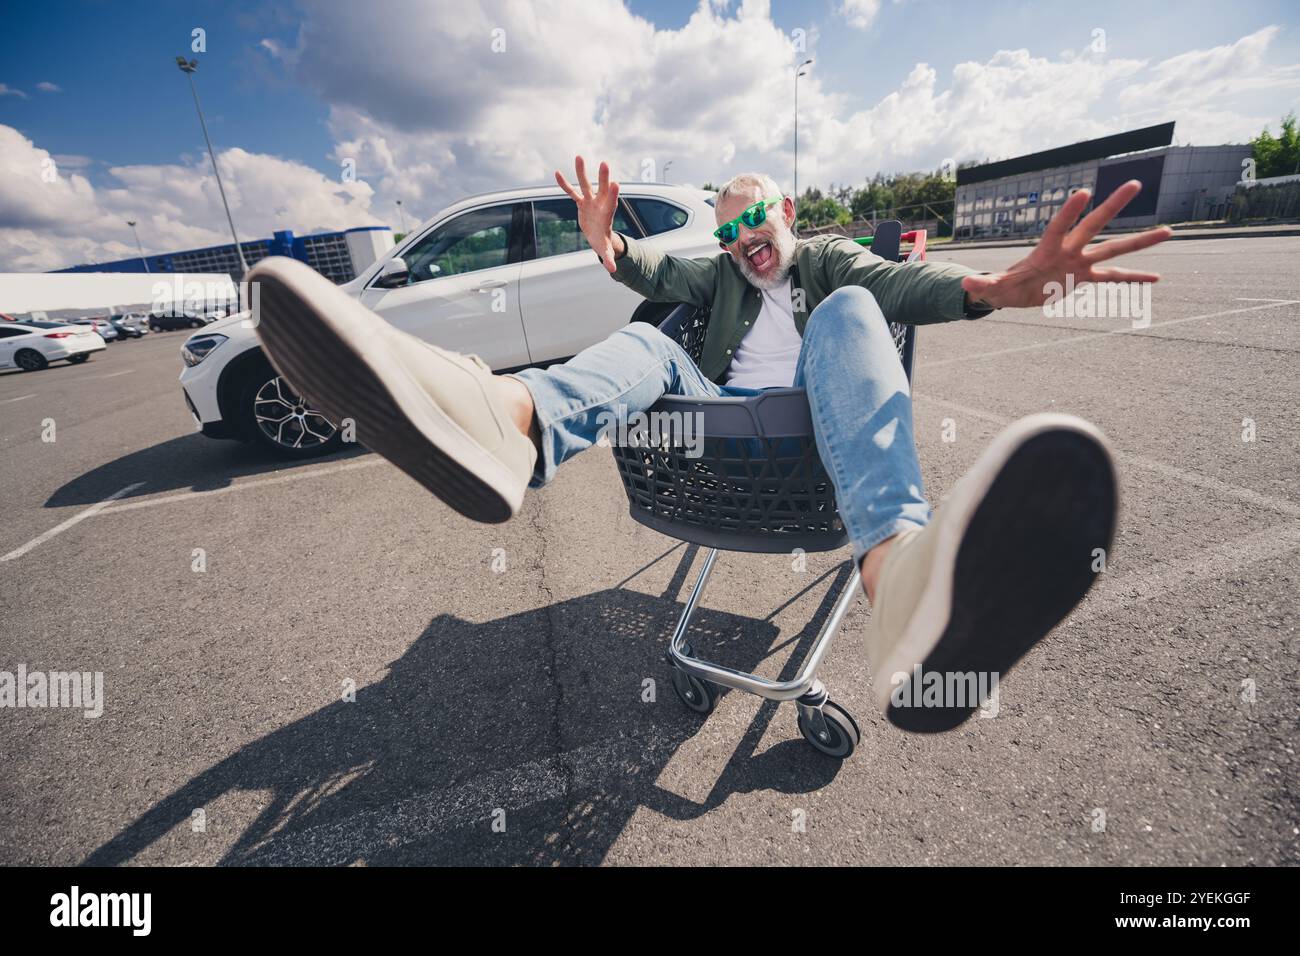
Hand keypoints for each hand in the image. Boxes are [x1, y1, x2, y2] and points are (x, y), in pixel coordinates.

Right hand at [555, 156, 621, 272]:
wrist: (598, 235)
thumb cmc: (602, 242)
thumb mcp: (605, 250)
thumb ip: (609, 258)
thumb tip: (613, 270)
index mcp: (607, 214)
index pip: (611, 203)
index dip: (613, 194)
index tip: (616, 184)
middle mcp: (599, 204)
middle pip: (602, 189)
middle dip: (603, 177)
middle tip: (604, 163)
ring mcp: (590, 201)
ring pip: (585, 184)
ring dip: (581, 172)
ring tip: (578, 157)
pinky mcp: (581, 202)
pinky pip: (571, 192)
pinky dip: (564, 184)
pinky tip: (557, 173)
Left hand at [960, 181, 1173, 309]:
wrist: (1016, 293)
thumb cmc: (1003, 287)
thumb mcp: (993, 289)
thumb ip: (982, 285)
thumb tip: (965, 285)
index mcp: (1046, 249)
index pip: (1059, 226)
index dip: (1069, 212)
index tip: (1083, 192)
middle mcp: (1068, 250)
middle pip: (1094, 225)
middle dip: (1112, 206)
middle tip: (1135, 183)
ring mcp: (1081, 263)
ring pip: (1114, 248)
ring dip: (1141, 241)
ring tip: (1169, 231)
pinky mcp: (1086, 279)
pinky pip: (1115, 278)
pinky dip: (1134, 279)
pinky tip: (1157, 278)